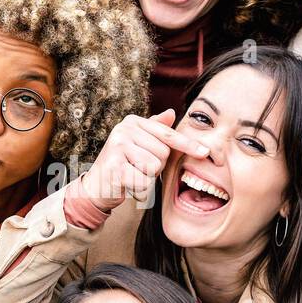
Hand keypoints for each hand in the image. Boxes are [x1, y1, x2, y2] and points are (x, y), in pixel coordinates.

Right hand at [79, 109, 208, 209]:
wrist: (96, 187)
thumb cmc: (123, 165)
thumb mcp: (139, 144)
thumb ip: (155, 130)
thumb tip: (172, 112)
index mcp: (132, 122)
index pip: (167, 134)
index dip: (187, 145)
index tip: (205, 152)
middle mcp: (123, 130)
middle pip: (163, 154)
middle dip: (155, 167)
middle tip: (137, 168)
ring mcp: (117, 147)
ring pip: (154, 168)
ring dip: (146, 178)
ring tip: (131, 175)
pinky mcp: (114, 167)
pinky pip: (144, 181)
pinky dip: (139, 190)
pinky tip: (126, 185)